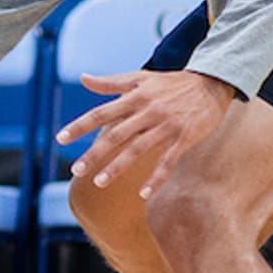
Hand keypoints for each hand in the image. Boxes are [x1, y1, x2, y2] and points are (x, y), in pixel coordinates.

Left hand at [55, 69, 234, 198]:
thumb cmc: (171, 83)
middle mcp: (147, 111)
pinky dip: (155, 178)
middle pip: (115, 135)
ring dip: (117, 168)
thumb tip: (83, 78)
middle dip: (94, 153)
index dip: (80, 126)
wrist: (211, 83)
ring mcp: (166, 126)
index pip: (101, 112)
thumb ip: (111, 82)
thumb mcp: (140, 78)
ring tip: (99, 183)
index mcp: (134, 97)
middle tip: (76, 170)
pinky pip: (167, 161)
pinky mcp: (184, 138)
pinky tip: (143, 194)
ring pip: (137, 150)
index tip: (60, 138)